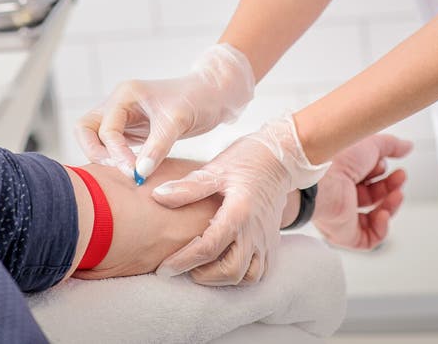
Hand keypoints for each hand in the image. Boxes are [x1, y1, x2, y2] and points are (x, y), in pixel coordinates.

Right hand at [74, 43, 254, 179]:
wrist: (214, 94)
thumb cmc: (197, 99)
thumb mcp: (178, 120)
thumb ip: (158, 146)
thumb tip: (139, 173)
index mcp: (126, 94)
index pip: (107, 128)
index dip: (117, 153)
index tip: (135, 173)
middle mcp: (119, 103)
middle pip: (86, 129)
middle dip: (97, 153)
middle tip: (120, 172)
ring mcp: (123, 116)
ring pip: (95, 138)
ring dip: (104, 158)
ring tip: (127, 174)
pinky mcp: (131, 129)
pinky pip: (112, 145)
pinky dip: (115, 159)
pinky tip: (132, 173)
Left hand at [151, 114, 330, 285]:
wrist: (279, 158)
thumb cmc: (245, 160)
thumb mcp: (215, 168)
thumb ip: (188, 187)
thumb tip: (157, 196)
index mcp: (240, 211)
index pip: (209, 247)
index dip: (183, 261)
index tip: (163, 269)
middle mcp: (256, 230)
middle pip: (230, 271)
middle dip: (202, 275)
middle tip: (183, 266)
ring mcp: (267, 239)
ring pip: (247, 276)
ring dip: (222, 278)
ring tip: (203, 266)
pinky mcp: (272, 242)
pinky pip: (260, 271)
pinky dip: (241, 275)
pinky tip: (224, 263)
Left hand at [313, 134, 412, 249]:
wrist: (323, 176)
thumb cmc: (338, 156)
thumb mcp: (370, 143)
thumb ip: (391, 146)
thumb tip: (407, 147)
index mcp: (343, 171)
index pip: (368, 177)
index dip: (384, 172)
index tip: (393, 165)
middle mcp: (341, 192)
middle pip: (373, 196)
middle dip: (391, 187)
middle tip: (400, 178)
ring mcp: (343, 213)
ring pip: (373, 218)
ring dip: (390, 206)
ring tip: (397, 194)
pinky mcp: (343, 232)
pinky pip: (367, 239)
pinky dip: (381, 228)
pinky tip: (384, 214)